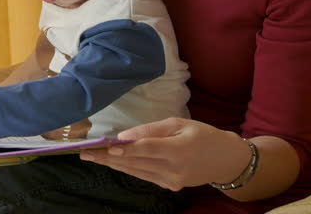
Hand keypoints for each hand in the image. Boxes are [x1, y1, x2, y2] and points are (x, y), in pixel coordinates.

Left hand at [79, 117, 251, 191]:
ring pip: (136, 171)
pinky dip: (127, 168)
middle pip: (135, 162)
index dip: (123, 148)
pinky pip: (143, 176)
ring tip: (92, 157)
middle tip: (85, 152)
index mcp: (179, 150)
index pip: (145, 149)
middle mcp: (174, 169)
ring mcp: (171, 181)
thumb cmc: (204, 135)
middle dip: (108, 157)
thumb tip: (125, 136)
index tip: (103, 146)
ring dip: (113, 164)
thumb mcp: (180, 123)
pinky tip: (112, 162)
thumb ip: (152, 130)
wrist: (226, 161)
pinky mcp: (169, 187)